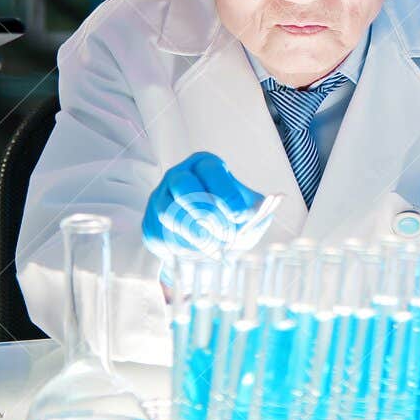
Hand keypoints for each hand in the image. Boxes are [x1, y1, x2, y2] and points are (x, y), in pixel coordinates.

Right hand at [142, 152, 269, 262]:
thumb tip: (268, 208)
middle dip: (206, 210)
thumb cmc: (229, 220)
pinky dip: (183, 247)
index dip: (226, 193)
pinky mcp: (151, 224)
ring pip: (170, 213)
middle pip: (183, 185)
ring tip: (216, 247)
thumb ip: (259, 212)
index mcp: (205, 166)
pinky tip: (199, 253)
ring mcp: (161, 199)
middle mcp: (179, 177)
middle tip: (225, 232)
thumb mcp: (248, 213)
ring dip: (196, 233)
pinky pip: (162, 235)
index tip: (241, 216)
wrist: (204, 242)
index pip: (211, 171)